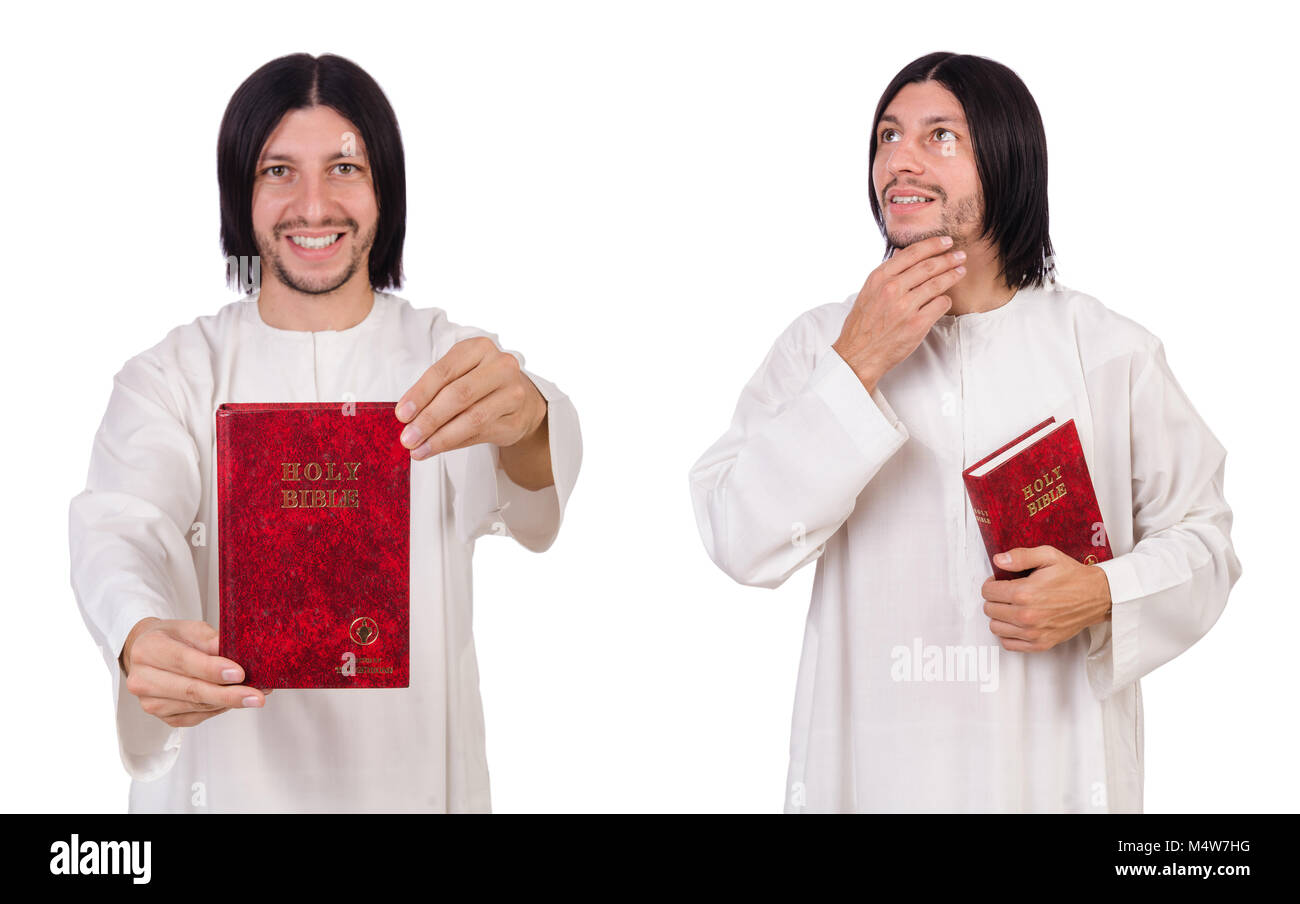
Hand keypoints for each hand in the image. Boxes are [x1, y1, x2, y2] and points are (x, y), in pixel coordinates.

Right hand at [120, 617, 269, 727]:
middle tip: (257, 696)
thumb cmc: (172, 638)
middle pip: (191, 690)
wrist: (147, 654)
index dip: (212, 669)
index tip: (239, 673)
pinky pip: (196, 716)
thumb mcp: (190, 628)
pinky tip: (234, 701)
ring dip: (229, 702)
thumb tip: (237, 654)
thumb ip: (210, 640)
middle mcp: (143, 680)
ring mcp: (150, 702)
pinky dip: (219, 708)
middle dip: (228, 695)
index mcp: (148, 650)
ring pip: (197, 706)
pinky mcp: (162, 717)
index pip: (184, 661)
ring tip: (255, 695)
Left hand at [395, 337, 546, 462]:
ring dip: (441, 437)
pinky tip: (437, 448)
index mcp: (479, 348)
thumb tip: (407, 418)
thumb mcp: (458, 375)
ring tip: (419, 448)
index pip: (444, 371)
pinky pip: (481, 434)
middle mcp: (501, 367)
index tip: (402, 414)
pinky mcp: (516, 420)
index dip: (420, 394)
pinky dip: (454, 443)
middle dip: (429, 419)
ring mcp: (513, 393)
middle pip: (459, 395)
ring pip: (472, 418)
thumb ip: (435, 391)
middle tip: (408, 437)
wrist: (520, 401)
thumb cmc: (481, 385)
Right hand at [832, 234, 967, 392]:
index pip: (912, 253)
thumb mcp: (867, 292)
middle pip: (928, 266)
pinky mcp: (917, 324)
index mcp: (879, 278)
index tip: (946, 242)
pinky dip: (945, 300)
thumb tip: (900, 252)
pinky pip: (940, 305)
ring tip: (960, 271)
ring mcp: (905, 307)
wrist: (858, 354)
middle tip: (960, 255)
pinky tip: (945, 299)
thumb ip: (885, 273)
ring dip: (952, 275)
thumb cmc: (862, 325)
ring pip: (937, 284)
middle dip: (948, 258)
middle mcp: (892, 289)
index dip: (933, 245)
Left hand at [980, 546, 1112, 651]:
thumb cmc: (1073, 576)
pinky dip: (1008, 633)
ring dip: (999, 616)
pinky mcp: (1040, 644)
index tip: (999, 581)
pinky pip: (1009, 644)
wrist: (1097, 596)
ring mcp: (1033, 633)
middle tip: (1007, 593)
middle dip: (995, 599)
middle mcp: (1027, 615)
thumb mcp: (1048, 556)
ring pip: (995, 627)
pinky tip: (1016, 622)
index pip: (987, 592)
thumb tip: (999, 560)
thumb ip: (1020, 556)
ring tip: (1011, 607)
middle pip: (989, 609)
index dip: (991, 583)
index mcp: (1025, 593)